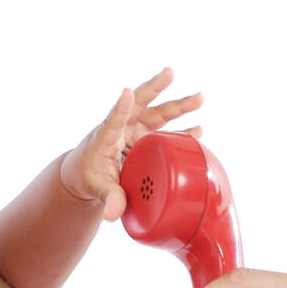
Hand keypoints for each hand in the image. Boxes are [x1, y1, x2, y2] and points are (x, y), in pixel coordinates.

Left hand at [60, 67, 203, 221]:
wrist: (87, 172)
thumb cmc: (88, 176)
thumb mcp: (96, 188)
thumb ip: (108, 198)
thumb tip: (113, 214)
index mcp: (106, 136)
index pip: (114, 119)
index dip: (121, 108)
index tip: (127, 94)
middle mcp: (123, 128)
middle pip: (141, 104)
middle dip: (156, 88)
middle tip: (170, 73)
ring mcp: (136, 131)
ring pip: (158, 114)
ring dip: (179, 105)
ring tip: (199, 98)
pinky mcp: (146, 139)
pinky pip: (165, 132)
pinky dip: (182, 129)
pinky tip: (199, 127)